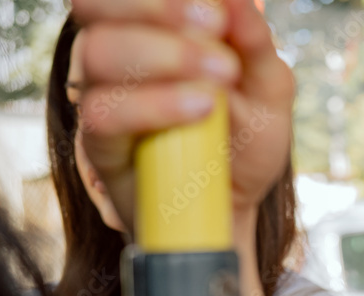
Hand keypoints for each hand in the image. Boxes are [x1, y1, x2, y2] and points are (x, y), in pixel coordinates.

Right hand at [70, 0, 293, 242]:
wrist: (232, 208)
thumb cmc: (244, 143)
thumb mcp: (269, 94)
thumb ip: (257, 46)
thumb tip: (241, 1)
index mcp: (153, 28)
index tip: (218, 10)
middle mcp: (119, 53)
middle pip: (95, 5)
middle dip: (156, 8)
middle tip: (216, 27)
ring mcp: (104, 95)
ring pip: (97, 54)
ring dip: (162, 57)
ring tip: (219, 82)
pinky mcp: (99, 142)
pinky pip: (103, 112)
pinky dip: (154, 104)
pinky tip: (201, 109)